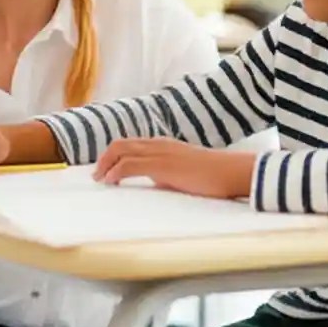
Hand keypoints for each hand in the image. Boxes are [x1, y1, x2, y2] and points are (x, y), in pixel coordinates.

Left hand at [93, 138, 255, 198]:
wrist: (230, 172)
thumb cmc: (212, 176)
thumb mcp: (183, 173)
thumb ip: (167, 175)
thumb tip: (156, 182)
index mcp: (163, 144)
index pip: (131, 145)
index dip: (114, 156)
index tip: (105, 170)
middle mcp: (158, 144)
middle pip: (120, 144)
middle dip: (104, 158)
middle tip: (97, 175)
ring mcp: (159, 152)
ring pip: (120, 150)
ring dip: (105, 165)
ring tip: (100, 180)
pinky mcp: (161, 164)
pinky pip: (128, 165)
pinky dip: (114, 172)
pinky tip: (110, 182)